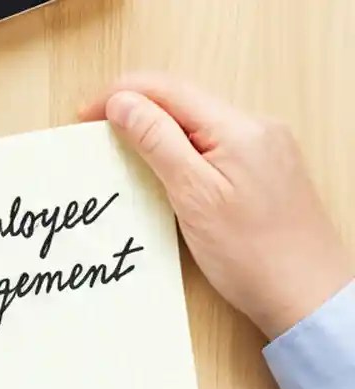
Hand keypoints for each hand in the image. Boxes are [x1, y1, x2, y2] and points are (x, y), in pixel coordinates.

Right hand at [80, 73, 353, 338]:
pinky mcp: (265, 169)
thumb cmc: (253, 255)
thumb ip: (157, 141)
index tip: (84, 115)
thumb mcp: (193, 195)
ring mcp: (265, 148)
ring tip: (121, 152)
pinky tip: (163, 170)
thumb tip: (123, 102)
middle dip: (135, 110)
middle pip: (183, 101)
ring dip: (156, 131)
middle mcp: (257, 128)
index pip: (168, 89)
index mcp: (239, 128)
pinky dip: (181, 150)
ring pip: (197, 124)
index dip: (120, 94)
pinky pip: (214, 144)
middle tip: (96, 134)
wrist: (307, 294)